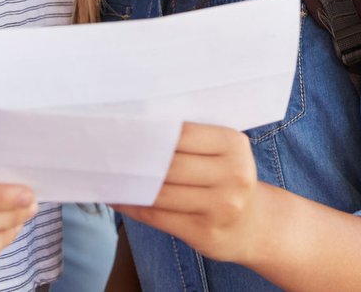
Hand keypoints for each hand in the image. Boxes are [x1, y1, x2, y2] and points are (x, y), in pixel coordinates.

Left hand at [115, 123, 265, 265]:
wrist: (255, 226)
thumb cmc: (227, 180)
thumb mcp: (223, 154)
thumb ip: (191, 142)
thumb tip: (138, 130)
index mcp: (233, 145)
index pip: (182, 133)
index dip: (150, 132)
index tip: (121, 127)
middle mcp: (232, 175)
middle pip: (169, 165)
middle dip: (135, 159)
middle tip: (105, 151)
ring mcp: (221, 207)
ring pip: (160, 192)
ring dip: (128, 184)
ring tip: (106, 175)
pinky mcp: (204, 233)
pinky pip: (157, 217)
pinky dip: (132, 205)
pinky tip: (118, 198)